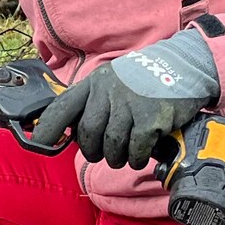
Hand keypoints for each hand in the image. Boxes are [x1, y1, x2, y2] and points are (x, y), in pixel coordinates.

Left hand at [30, 28, 219, 167]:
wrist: (185, 66)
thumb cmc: (144, 80)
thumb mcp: (112, 82)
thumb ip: (92, 102)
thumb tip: (71, 132)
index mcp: (94, 83)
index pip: (62, 107)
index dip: (47, 128)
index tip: (38, 144)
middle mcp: (108, 93)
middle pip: (87, 133)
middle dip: (91, 150)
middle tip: (100, 154)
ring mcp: (130, 105)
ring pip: (110, 145)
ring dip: (115, 158)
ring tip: (123, 156)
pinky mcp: (151, 119)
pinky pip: (135, 150)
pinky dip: (135, 158)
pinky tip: (139, 156)